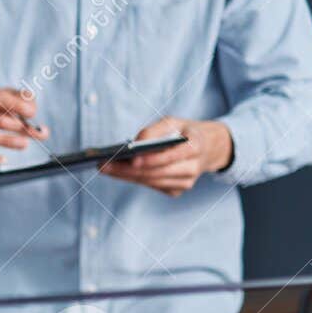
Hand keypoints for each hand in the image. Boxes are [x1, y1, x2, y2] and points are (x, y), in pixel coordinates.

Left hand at [99, 117, 231, 196]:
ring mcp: (186, 183)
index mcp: (196, 147)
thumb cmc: (184, 132)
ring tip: (105, 168)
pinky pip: (152, 185)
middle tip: (104, 165)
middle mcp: (193, 168)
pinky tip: (117, 172)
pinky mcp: (177, 190)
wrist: (206, 148)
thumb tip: (135, 143)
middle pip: (156, 172)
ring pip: (151, 181)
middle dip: (128, 169)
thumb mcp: (173, 122)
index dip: (151, 159)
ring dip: (126, 176)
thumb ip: (154, 130)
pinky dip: (134, 178)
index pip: (172, 156)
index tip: (130, 159)